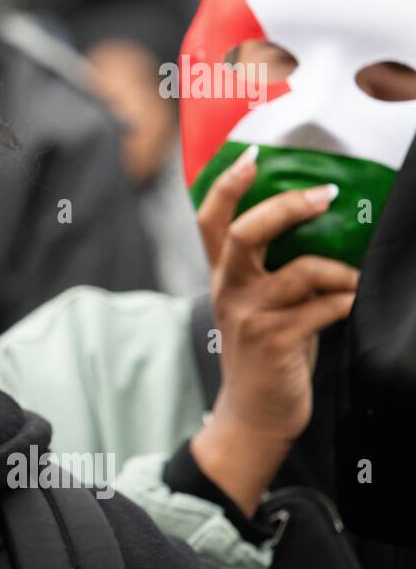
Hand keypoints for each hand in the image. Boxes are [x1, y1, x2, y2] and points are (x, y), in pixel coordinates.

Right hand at [191, 146, 358, 514]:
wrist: (254, 413)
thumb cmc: (267, 351)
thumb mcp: (259, 303)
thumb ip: (276, 267)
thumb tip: (325, 224)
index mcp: (223, 275)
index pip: (211, 219)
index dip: (227, 184)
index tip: (253, 155)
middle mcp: (229, 289)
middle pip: (244, 233)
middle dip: (285, 207)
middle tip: (324, 193)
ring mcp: (250, 315)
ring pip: (298, 271)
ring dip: (339, 269)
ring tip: (357, 276)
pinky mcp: (275, 340)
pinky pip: (323, 308)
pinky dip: (348, 301)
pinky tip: (356, 303)